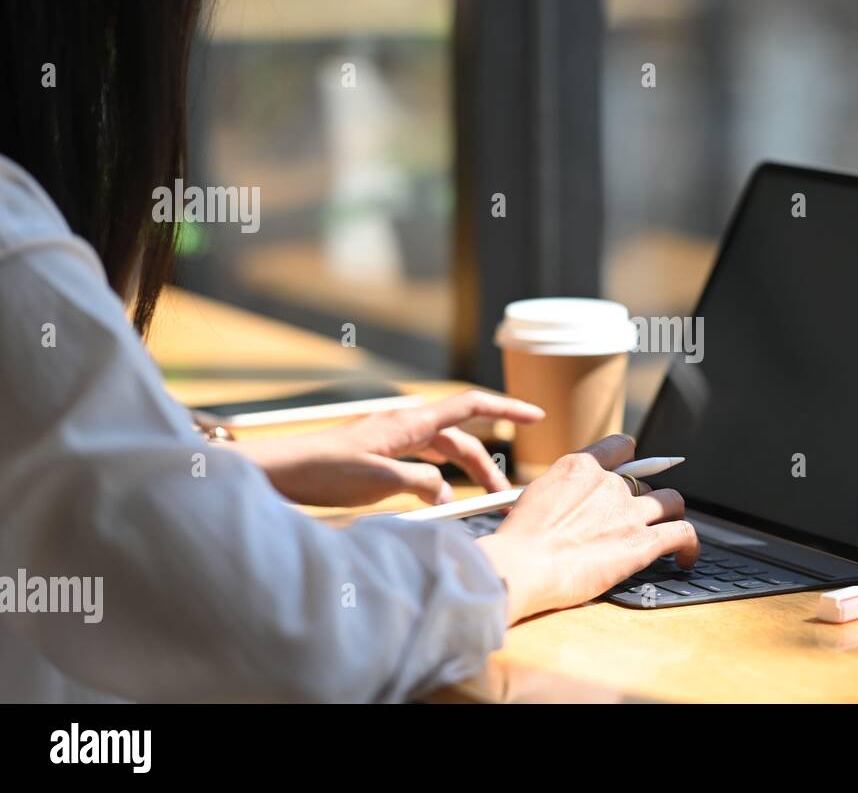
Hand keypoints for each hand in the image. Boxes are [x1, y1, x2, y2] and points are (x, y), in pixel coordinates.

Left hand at [232, 390, 543, 506]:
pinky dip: (437, 476)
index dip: (506, 408)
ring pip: (440, 451)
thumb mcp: (378, 479)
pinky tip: (437, 494)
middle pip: (459, 437)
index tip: (536, 415)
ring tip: (476, 498)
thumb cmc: (320, 472)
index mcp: (408, 422)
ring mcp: (389, 440)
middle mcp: (403, 426)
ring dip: (462, 471)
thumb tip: (445, 489)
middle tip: (501, 494)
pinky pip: (420, 462)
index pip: (469, 406)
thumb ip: (420, 482)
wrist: (275, 473)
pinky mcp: (376, 456)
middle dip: (485, 463)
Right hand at [474, 434, 698, 623]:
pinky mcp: (643, 544)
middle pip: (642, 481)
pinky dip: (690, 545)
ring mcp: (629, 512)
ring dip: (671, 514)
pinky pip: (683, 533)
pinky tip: (686, 558)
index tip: (629, 471)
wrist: (522, 566)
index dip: (628, 460)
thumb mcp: (533, 499)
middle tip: (631, 521)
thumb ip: (560, 494)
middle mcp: (609, 483)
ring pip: (671, 501)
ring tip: (669, 530)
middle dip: (639, 499)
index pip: (620, 447)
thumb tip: (566, 503)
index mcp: (579, 466)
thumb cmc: (518, 541)